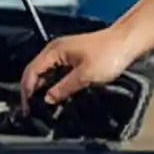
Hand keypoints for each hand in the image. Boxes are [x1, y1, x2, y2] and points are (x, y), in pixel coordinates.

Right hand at [19, 26, 135, 112]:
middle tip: (33, 110)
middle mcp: (57, 50)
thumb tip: (48, 99)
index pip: (31, 72)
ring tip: (46, 107)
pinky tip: (60, 96)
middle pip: (36, 72)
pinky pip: (58, 73)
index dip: (26, 91)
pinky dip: (56, 85)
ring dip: (45, 89)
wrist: (127, 42)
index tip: (27, 108)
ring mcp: (65, 54)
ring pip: (47, 74)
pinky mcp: (74, 59)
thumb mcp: (85, 75)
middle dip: (32, 91)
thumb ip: (64, 88)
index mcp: (55, 50)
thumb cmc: (109, 52)